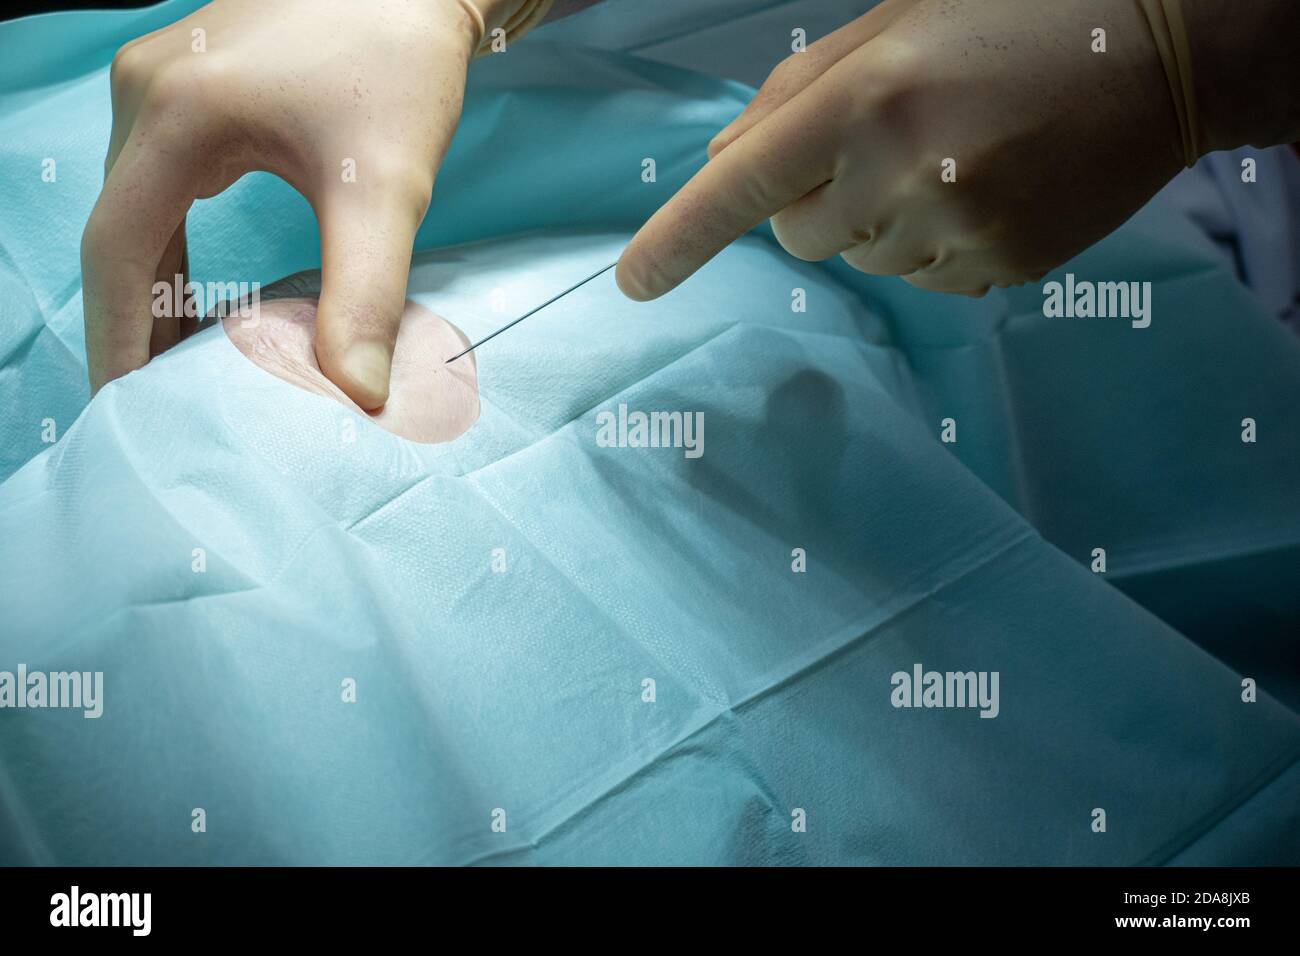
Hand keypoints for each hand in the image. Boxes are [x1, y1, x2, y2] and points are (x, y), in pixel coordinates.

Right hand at [82, 0, 521, 407]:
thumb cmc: (399, 64)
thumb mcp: (384, 187)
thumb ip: (366, 294)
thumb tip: (358, 393)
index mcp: (175, 114)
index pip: (118, 249)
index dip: (118, 335)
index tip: (126, 404)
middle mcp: (146, 93)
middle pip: (118, 231)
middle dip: (132, 321)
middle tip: (153, 403)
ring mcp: (161, 82)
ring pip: (137, 208)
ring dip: (151, 287)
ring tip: (174, 366)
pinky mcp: (190, 84)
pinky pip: (161, 182)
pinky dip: (173, 245)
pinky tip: (197, 295)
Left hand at [617, 0, 1184, 298]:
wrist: (1158, 54)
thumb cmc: (1011, 18)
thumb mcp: (893, 25)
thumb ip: (796, 93)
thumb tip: (726, 164)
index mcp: (864, 98)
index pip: (742, 187)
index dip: (679, 240)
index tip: (634, 283)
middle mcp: (902, 174)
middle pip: (797, 237)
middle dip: (814, 200)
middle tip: (883, 142)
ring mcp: (956, 232)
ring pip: (859, 262)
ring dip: (876, 221)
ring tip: (950, 156)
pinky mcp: (1000, 268)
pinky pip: (921, 282)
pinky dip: (928, 246)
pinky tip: (981, 189)